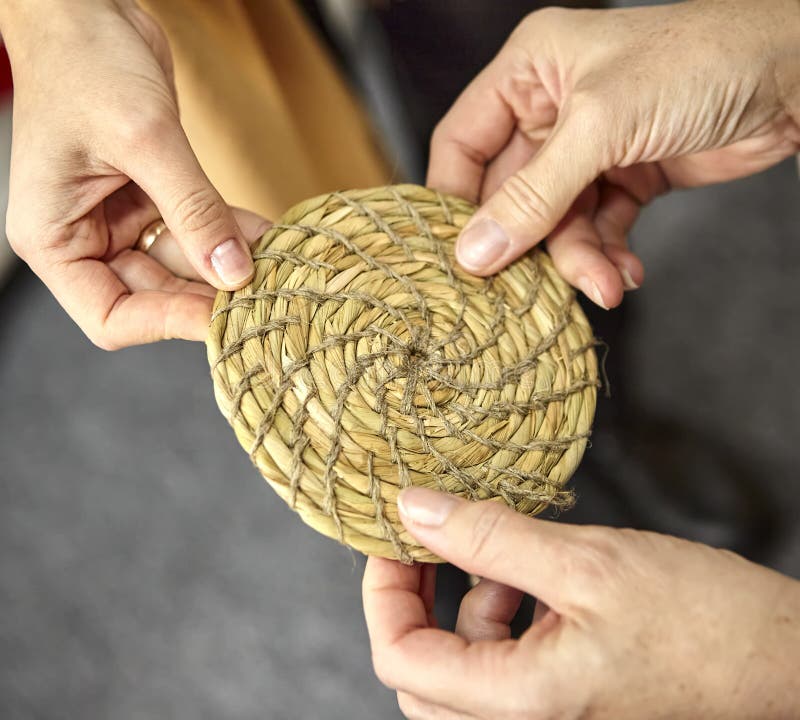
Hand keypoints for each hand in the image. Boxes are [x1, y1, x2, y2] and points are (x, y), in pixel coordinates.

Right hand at [1, 0, 263, 347]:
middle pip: (154, 295)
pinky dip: (229, 232)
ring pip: (183, 263)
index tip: (223, 318)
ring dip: (229, 262)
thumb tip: (234, 273)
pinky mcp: (151, 196)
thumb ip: (193, 210)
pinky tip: (267, 235)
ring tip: (275, 263)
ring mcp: (119, 218)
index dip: (168, 323)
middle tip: (264, 295)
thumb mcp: (144, 140)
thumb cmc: (85, 61)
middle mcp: (85, 237)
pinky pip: (196, 228)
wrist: (86, 8)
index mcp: (55, 239)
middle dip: (209, 292)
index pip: (111, 317)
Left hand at [363, 488, 799, 718]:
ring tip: (505, 562)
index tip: (394, 535)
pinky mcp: (568, 709)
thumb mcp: (586, 563)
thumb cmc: (705, 623)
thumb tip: (414, 509)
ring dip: (467, 607)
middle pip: (422, 673)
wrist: (787, 666)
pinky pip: (505, 672)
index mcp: (522, 707)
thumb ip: (489, 538)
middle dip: (417, 600)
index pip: (401, 656)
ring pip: (462, 672)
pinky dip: (502, 622)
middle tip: (429, 543)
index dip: (384, 590)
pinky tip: (533, 585)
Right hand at [428, 0, 799, 308]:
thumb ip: (534, 195)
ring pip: (555, 221)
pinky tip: (623, 272)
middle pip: (510, 193)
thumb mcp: (600, 126)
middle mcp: (552, 111)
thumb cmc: (699, 62)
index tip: (450, 253)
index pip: (463, 142)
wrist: (792, 75)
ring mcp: (589, 148)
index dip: (452, 198)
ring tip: (601, 284)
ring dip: (575, 258)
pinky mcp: (625, 178)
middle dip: (526, 241)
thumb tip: (475, 251)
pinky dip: (607, 255)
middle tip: (521, 288)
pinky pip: (597, 229)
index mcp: (530, 73)